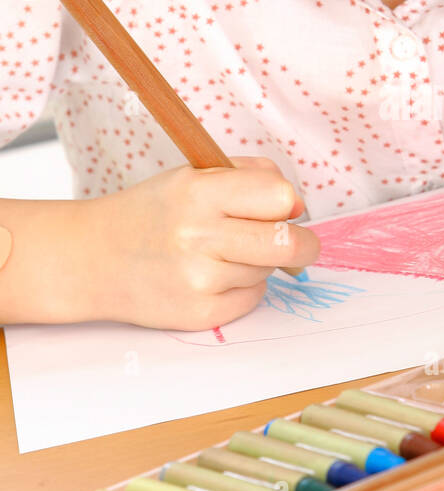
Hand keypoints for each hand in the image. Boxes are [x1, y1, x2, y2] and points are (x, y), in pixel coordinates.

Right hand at [86, 157, 318, 328]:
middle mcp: (199, 236)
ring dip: (258, 262)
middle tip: (297, 242)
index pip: (279, 196)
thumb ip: (253, 177)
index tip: (280, 207)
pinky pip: (253, 298)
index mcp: (199, 192)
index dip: (286, 201)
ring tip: (219, 253)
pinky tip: (211, 277)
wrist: (94, 258)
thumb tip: (299, 208)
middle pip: (288, 244)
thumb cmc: (154, 212)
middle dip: (303, 243)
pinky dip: (243, 288)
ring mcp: (199, 280)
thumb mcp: (194, 175)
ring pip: (269, 271)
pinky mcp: (200, 315)